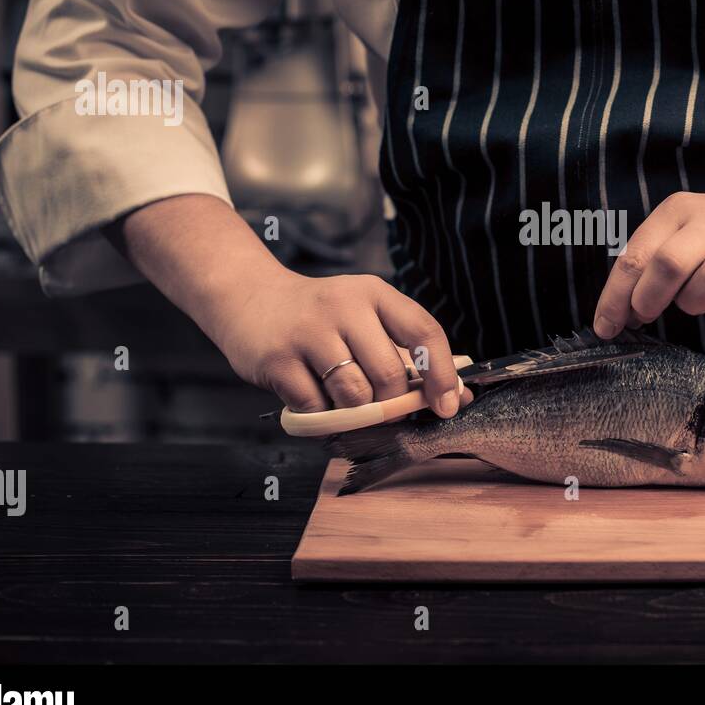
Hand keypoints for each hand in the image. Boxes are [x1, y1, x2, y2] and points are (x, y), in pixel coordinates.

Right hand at [209, 270, 472, 416]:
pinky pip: (315, 406)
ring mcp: (308, 331)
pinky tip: (310, 391)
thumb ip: (407, 353)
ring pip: (354, 394)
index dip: (442, 373)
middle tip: (379, 403)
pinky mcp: (277, 359)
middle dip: (391, 401)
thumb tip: (456, 397)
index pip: (424, 331)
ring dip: (353, 408)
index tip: (446, 405)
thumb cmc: (322, 318)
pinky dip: (319, 411)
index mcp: (374, 293)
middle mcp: (343, 305)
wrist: (249, 297)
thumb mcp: (366, 317)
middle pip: (389, 373)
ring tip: (340, 393)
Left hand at [593, 191, 704, 336]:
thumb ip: (644, 269)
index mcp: (678, 210)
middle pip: (670, 263)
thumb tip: (615, 315)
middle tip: (645, 315)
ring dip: (696, 302)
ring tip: (696, 298)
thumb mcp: (672, 237)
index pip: (636, 255)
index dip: (616, 296)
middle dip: (649, 299)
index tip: (606, 326)